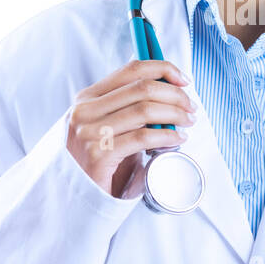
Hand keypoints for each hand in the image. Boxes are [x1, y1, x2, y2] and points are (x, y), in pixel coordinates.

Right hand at [67, 59, 196, 196]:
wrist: (74, 194)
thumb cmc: (96, 159)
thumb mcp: (105, 125)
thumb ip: (126, 106)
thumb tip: (165, 87)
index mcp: (87, 97)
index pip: (131, 70)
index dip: (163, 69)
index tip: (183, 80)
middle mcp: (85, 110)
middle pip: (142, 88)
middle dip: (175, 95)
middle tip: (190, 106)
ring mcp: (90, 132)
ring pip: (145, 110)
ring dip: (175, 114)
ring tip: (187, 122)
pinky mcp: (99, 154)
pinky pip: (143, 137)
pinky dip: (167, 136)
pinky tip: (177, 140)